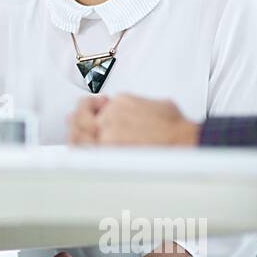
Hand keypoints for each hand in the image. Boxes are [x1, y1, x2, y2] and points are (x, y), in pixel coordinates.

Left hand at [66, 94, 200, 146]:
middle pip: (80, 116)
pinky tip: (79, 154)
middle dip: (76, 120)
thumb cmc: (175, 127)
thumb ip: (139, 105)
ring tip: (75, 140)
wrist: (183, 140)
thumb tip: (136, 111)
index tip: (94, 115)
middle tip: (74, 124)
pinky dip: (78, 152)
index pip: (95, 105)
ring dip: (74, 136)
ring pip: (78, 134)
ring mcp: (106, 133)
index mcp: (120, 101)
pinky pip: (83, 152)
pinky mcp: (107, 151)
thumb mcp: (156, 104)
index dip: (91, 110)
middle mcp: (110, 115)